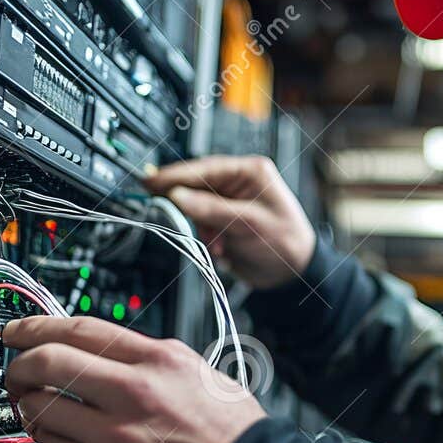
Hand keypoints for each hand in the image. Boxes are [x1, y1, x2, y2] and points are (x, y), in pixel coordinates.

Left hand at [1, 316, 263, 442]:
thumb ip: (154, 362)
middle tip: (14, 368)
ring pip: (39, 404)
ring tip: (31, 405)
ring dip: (26, 402)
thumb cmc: (233, 441)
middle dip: (20, 362)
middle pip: (48, 361)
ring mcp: (111, 434)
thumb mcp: (203, 377)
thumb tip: (111, 354)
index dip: (39, 325)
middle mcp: (132, 392)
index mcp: (160, 361)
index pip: (81, 329)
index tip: (21, 330)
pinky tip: (50, 432)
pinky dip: (41, 434)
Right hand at [144, 155, 315, 288]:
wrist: (291, 274)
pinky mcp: (222, 220)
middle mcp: (237, 182)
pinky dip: (205, 237)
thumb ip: (211, 209)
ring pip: (194, 206)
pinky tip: (219, 247)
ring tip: (216, 243)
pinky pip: (200, 223)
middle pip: (195, 185)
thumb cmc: (285, 242)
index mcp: (249, 171)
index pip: (203, 168)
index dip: (175, 176)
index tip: (151, 181)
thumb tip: (177, 195)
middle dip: (187, 205)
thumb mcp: (249, 223)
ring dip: (200, 228)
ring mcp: (229, 201)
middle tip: (165, 210)